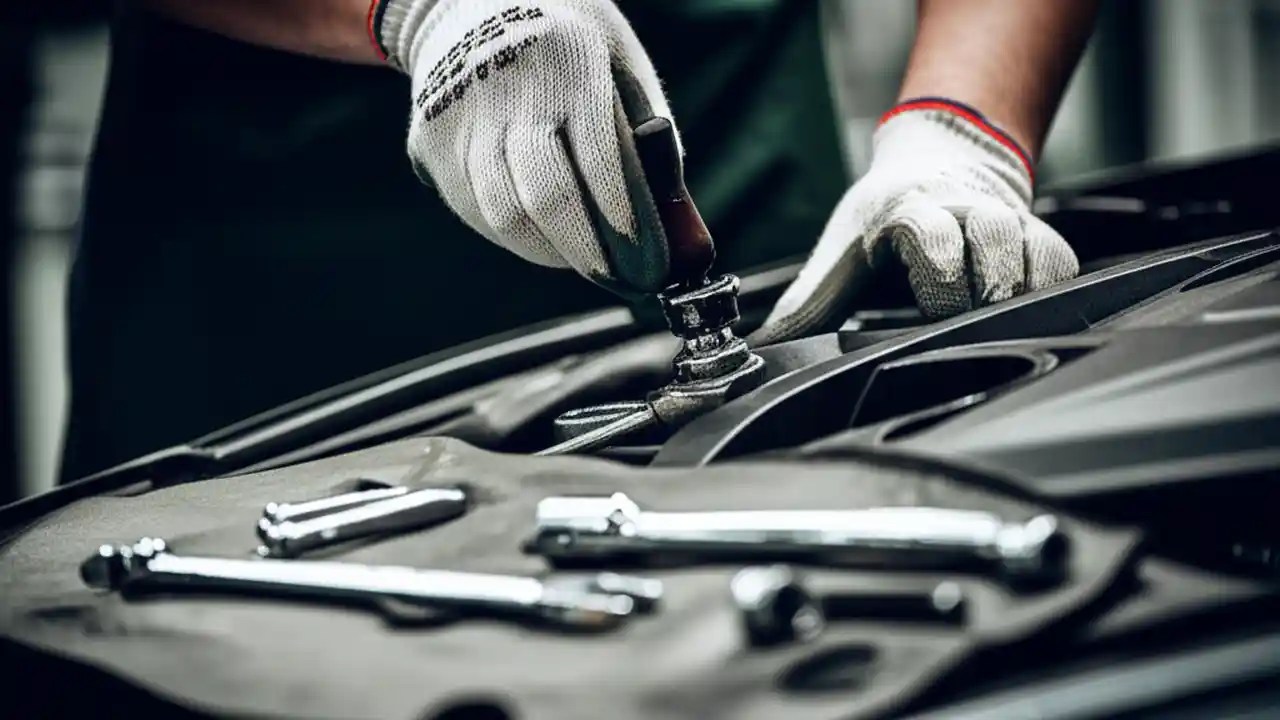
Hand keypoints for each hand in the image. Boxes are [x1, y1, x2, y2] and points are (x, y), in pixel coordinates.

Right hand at [376, 0, 675, 293]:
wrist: (467, 1)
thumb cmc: (568, 42)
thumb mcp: (620, 67)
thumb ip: (652, 143)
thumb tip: (679, 234)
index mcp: (567, 60)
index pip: (598, 157)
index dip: (623, 218)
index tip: (645, 258)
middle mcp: (505, 88)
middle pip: (545, 197)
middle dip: (587, 251)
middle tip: (614, 276)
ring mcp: (459, 116)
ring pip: (502, 215)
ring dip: (548, 251)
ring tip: (580, 257)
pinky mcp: (429, 140)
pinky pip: (473, 210)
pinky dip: (513, 235)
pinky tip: (540, 234)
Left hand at [750, 102, 1078, 345]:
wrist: (938, 157)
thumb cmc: (883, 214)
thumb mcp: (840, 252)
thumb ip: (808, 305)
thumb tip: (764, 351)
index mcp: (910, 210)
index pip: (935, 241)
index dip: (938, 283)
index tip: (930, 316)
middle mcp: (965, 208)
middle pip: (994, 243)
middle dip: (984, 294)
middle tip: (964, 328)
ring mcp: (1008, 218)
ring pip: (1036, 254)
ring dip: (1018, 296)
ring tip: (992, 326)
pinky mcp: (1038, 232)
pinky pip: (1061, 263)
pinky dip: (1049, 292)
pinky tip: (1023, 316)